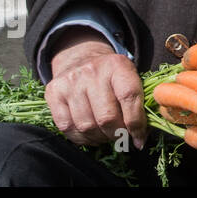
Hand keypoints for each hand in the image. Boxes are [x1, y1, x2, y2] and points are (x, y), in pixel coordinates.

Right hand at [44, 28, 146, 148]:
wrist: (81, 58)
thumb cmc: (111, 74)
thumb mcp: (129, 76)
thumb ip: (139, 100)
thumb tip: (142, 136)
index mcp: (117, 65)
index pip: (129, 97)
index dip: (136, 123)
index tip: (140, 139)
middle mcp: (92, 72)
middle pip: (106, 117)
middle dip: (117, 134)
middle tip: (121, 137)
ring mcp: (71, 82)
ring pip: (86, 126)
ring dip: (99, 138)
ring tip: (106, 136)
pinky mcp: (54, 93)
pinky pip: (67, 127)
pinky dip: (81, 138)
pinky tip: (90, 135)